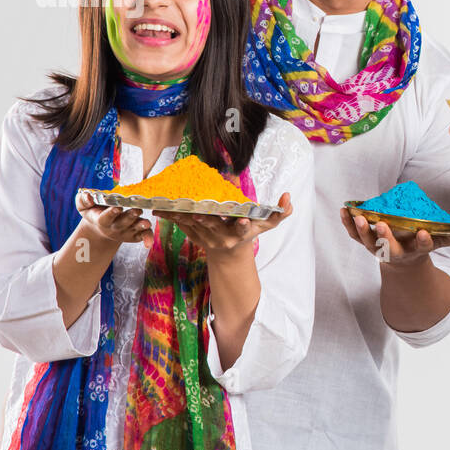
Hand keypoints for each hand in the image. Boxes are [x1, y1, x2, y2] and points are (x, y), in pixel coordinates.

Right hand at [75, 191, 151, 246]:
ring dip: (140, 226)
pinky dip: (147, 238)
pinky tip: (150, 242)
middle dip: (130, 217)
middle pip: (122, 223)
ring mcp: (125, 232)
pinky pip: (143, 236)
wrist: (101, 226)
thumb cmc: (93, 211)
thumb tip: (88, 195)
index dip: (111, 213)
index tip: (117, 207)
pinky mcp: (135, 234)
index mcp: (102, 220)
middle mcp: (114, 228)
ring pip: (134, 229)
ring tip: (146, 223)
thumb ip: (83, 200)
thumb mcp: (83, 206)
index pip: (106, 218)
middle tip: (136, 210)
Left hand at [153, 192, 292, 256]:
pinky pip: (183, 226)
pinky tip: (160, 209)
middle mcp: (224, 236)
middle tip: (199, 211)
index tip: (243, 219)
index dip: (243, 224)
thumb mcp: (266, 225)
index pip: (244, 228)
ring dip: (181, 216)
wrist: (229, 254)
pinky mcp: (195, 237)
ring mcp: (208, 238)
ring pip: (194, 225)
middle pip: (214, 226)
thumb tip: (288, 196)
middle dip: (207, 219)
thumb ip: (280, 212)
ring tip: (169, 207)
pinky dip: (172, 217)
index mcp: (241, 231)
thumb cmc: (249, 233)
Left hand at [340, 207, 449, 266]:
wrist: (401, 262)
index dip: (423, 241)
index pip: (421, 247)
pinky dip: (348, 224)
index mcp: (416, 250)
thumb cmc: (421, 245)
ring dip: (362, 230)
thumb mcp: (440, 242)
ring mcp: (378, 248)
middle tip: (381, 224)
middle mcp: (396, 251)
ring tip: (358, 216)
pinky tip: (344, 211)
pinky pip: (355, 235)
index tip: (423, 233)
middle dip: (385, 237)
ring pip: (368, 242)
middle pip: (389, 247)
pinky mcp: (366, 242)